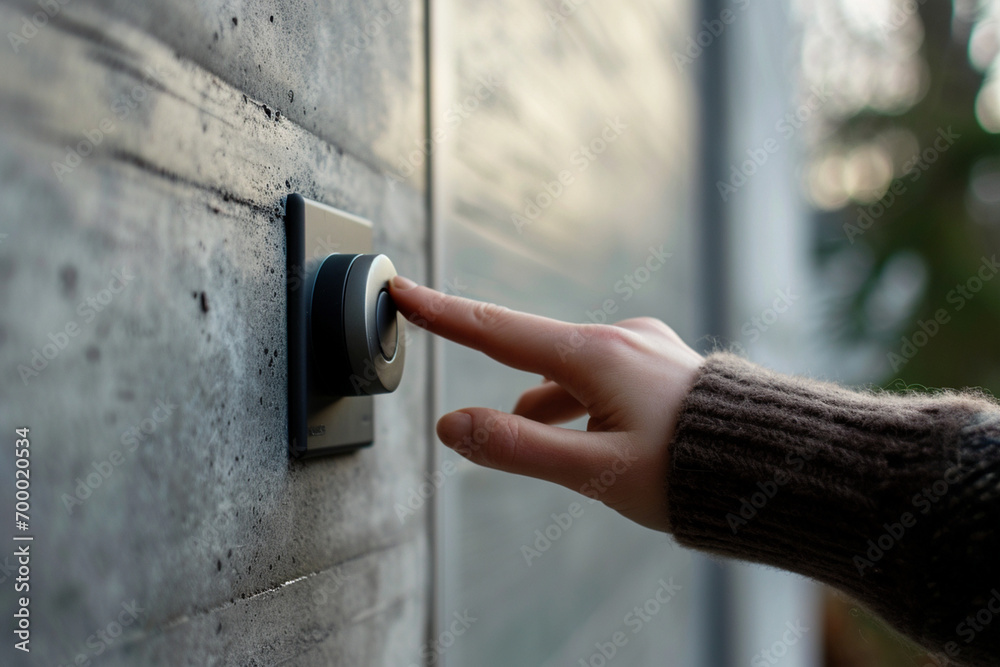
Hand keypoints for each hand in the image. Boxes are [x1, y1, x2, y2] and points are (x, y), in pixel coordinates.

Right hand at [388, 276, 703, 531]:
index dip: (442, 314)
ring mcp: (643, 348)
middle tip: (552, 451)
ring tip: (594, 467)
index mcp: (596, 355)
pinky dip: (588, 410)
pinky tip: (606, 444)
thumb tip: (450, 426)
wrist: (775, 468)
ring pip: (572, 379)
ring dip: (559, 415)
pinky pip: (603, 381)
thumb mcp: (595, 472)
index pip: (497, 330)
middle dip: (519, 405)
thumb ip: (518, 448)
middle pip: (535, 361)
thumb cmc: (689, 473)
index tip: (402, 290)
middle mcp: (618, 339)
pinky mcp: (661, 364)